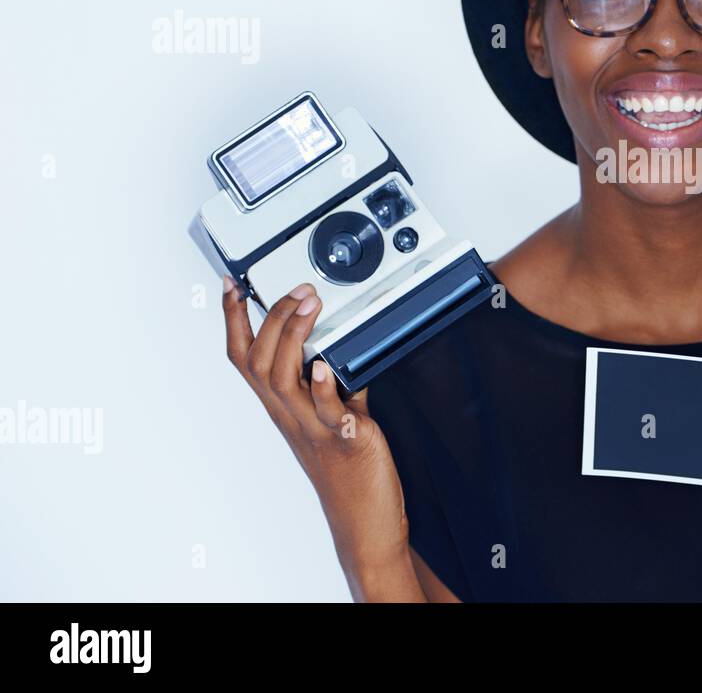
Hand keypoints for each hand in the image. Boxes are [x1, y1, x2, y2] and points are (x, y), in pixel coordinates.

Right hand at [220, 277, 411, 572]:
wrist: (364, 521)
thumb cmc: (350, 469)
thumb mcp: (338, 414)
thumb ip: (338, 383)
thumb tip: (345, 350)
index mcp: (284, 406)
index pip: (244, 358)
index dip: (233, 320)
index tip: (232, 284)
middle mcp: (291, 416)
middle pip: (257, 362)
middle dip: (270, 317)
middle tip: (294, 287)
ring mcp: (314, 429)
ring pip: (281, 380)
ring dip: (293, 338)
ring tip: (309, 306)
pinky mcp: (346, 441)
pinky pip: (328, 413)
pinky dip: (325, 388)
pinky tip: (327, 367)